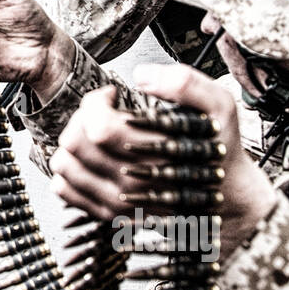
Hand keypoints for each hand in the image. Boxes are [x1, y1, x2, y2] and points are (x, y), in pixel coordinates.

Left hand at [48, 64, 277, 254]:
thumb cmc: (219, 149)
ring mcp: (115, 202)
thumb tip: (141, 76)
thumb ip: (185, 83)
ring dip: (72, 142)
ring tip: (95, 135)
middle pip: (74, 142)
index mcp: (150, 152)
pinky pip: (63, 189)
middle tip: (102, 113)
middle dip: (82, 117)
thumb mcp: (219, 106)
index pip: (96, 125)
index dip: (97, 101)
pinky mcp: (106, 214)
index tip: (112, 96)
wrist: (225, 200)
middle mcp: (129, 181)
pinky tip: (90, 158)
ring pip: (63, 165)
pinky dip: (68, 170)